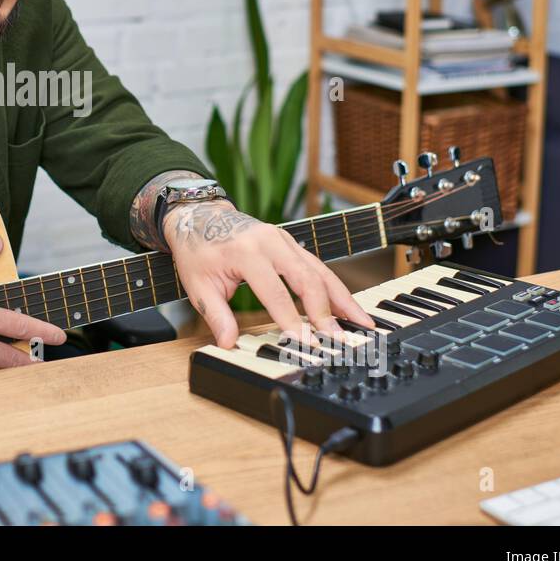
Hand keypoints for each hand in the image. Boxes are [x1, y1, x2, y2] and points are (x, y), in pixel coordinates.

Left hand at [162, 201, 374, 349]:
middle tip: (339, 338)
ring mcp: (284, 239)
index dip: (291, 320)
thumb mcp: (198, 285)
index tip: (305, 343)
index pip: (275, 292)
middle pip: (306, 278)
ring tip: (361, 322)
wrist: (200, 217)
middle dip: (325, 311)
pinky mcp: (291, 243)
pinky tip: (347, 306)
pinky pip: (317, 265)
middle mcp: (270, 242)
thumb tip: (228, 343)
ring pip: (320, 270)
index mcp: (246, 252)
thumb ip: (216, 314)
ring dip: (341, 298)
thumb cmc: (198, 250)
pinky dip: (334, 287)